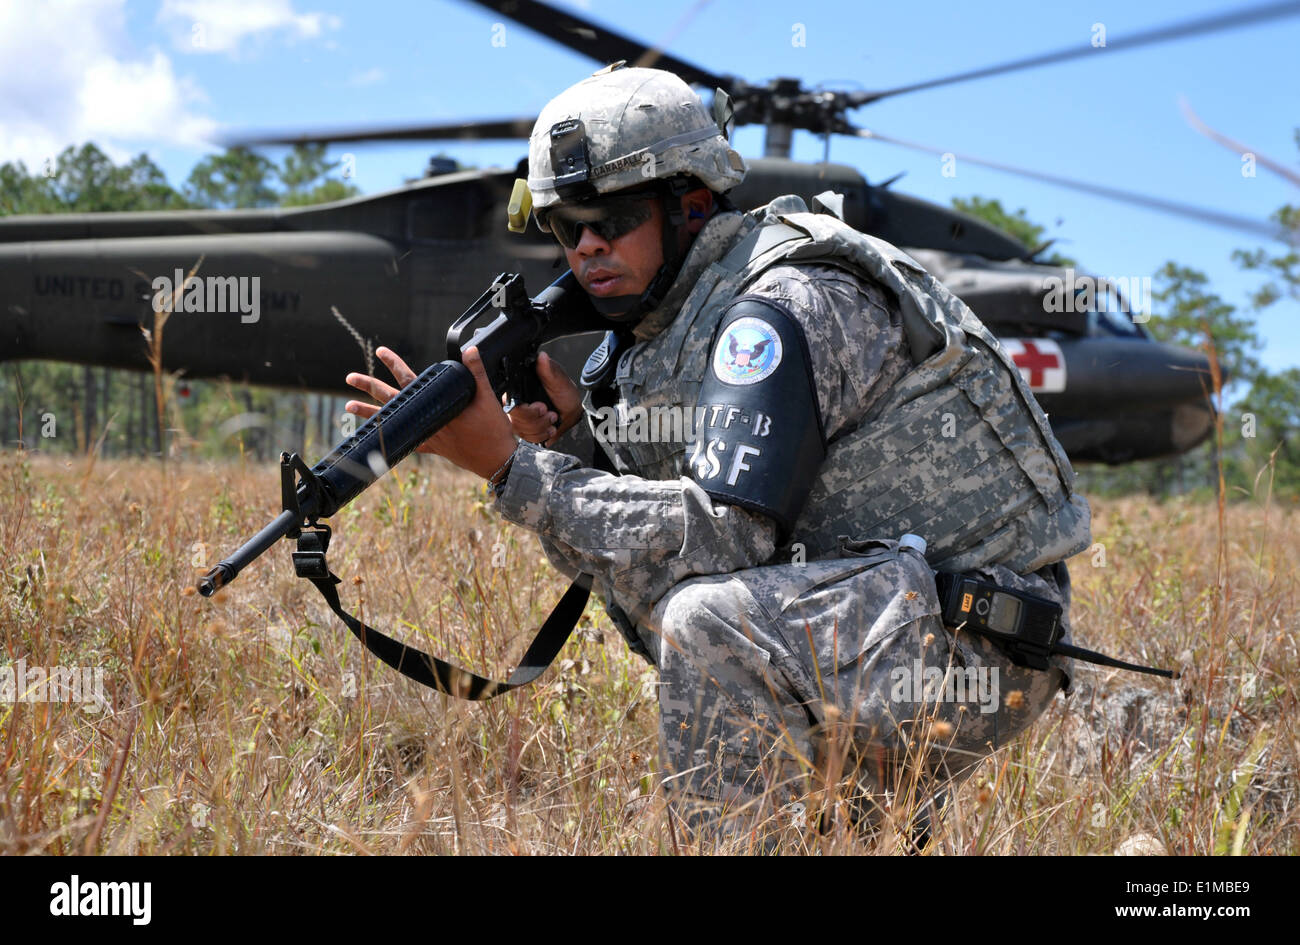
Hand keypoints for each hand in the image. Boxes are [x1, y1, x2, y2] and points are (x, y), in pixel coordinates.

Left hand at [345, 346, 516, 479]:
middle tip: (350, 377)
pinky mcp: (435, 447)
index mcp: (436, 406)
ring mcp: (428, 436)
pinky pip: (409, 441)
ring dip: (370, 414)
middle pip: (391, 399)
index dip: (394, 364)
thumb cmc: (494, 431)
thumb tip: (469, 350)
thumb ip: (477, 373)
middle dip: (369, 387)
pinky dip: (396, 437)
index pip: (410, 380)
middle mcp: (427, 421)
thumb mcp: (489, 399)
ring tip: (349, 406)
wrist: (498, 461)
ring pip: (393, 422)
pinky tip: (383, 436)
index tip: (380, 352)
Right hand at [505, 351, 583, 446]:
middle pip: (516, 420)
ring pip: (522, 431)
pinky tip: (549, 429)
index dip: (526, 410)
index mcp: (519, 390)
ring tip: (552, 419)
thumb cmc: (564, 393)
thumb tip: (542, 357)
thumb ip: (549, 370)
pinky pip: (528, 439)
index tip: (542, 407)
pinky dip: (541, 436)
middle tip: (551, 413)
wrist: (572, 411)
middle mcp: (515, 405)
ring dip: (542, 428)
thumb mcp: (559, 380)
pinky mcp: (525, 431)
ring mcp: (518, 419)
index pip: (510, 404)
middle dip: (538, 420)